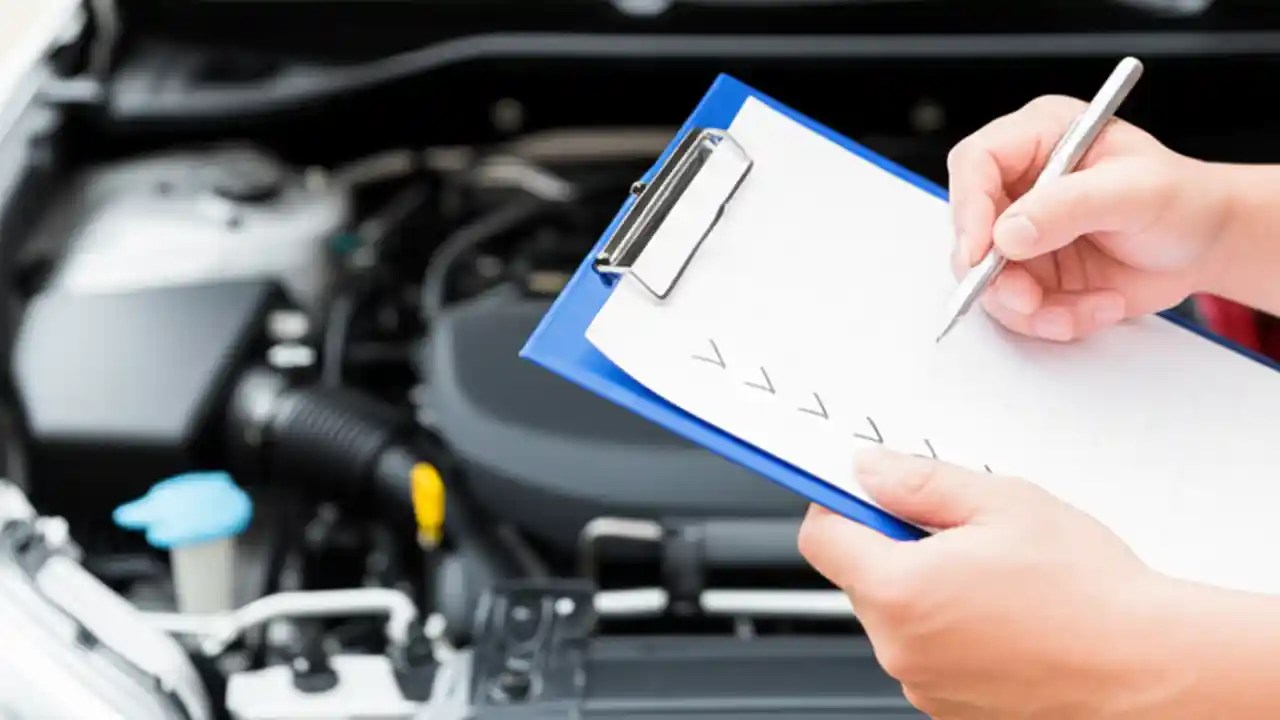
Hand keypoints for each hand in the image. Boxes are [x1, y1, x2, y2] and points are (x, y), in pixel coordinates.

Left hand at [798, 448, 1180, 718]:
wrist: (1150, 671)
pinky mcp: (949, 708)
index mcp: (899, 589)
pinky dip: (951, 631)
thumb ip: (920, 482)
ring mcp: (923, 684)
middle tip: (956, 530)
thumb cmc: (1090, 593)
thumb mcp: (1002, 502)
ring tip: (995, 579)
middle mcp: (899, 647)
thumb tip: (870, 470)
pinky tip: (1004, 616)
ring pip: (896, 616)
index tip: (862, 489)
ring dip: (925, 590)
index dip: (840, 503)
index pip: (819, 536)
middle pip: (859, 576)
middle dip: (893, 545)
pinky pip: (928, 653)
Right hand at [947, 95, 1230, 341]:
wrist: (1203, 245)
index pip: (975, 163)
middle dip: (997, 275)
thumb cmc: (1180, 200)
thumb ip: (1071, 206)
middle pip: (969, 230)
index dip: (968, 207)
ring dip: (1032, 307)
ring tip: (1088, 307)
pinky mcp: (1030, 273)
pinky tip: (1097, 307)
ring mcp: (1021, 233)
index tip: (981, 251)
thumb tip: (1009, 234)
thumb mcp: (1136, 191)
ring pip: (986, 279)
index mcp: (1039, 137)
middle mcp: (1019, 184)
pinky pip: (1015, 309)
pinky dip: (1053, 319)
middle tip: (1030, 299)